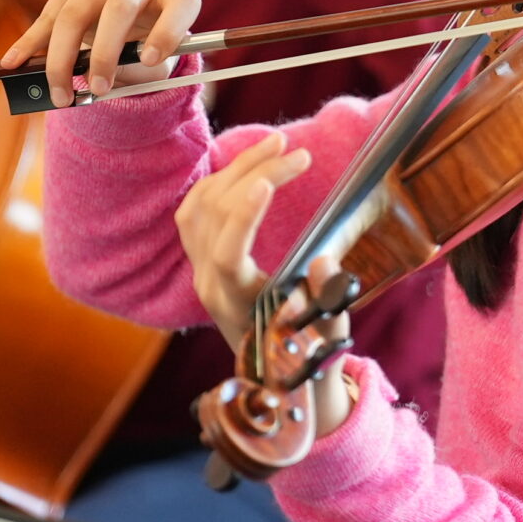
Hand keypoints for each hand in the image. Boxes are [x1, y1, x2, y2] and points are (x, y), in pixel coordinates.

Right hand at [0, 0, 203, 96]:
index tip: (149, 60)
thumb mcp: (150, 67)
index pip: (182, 5)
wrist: (130, 25)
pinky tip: (14, 62)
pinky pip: (51, 13)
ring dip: (61, 58)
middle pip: (120, 7)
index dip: (168, 32)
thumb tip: (91, 89)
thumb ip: (132, 74)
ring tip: (59, 93)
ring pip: (75, 12)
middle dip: (104, 53)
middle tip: (96, 89)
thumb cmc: (145, 48)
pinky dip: (31, 42)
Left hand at [176, 136, 357, 437]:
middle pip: (217, 215)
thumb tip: (323, 261)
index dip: (243, 216)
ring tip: (279, 144)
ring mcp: (198, 267)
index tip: (267, 182)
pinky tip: (250, 165)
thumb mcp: (325, 334)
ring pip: (202, 203)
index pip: (227, 253)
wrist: (274, 377)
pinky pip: (196, 207)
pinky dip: (221, 179)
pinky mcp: (198, 256)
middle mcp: (206, 283)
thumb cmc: (305, 355)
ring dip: (239, 168)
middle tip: (300, 154)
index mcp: (233, 305)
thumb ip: (326, 302)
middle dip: (258, 175)